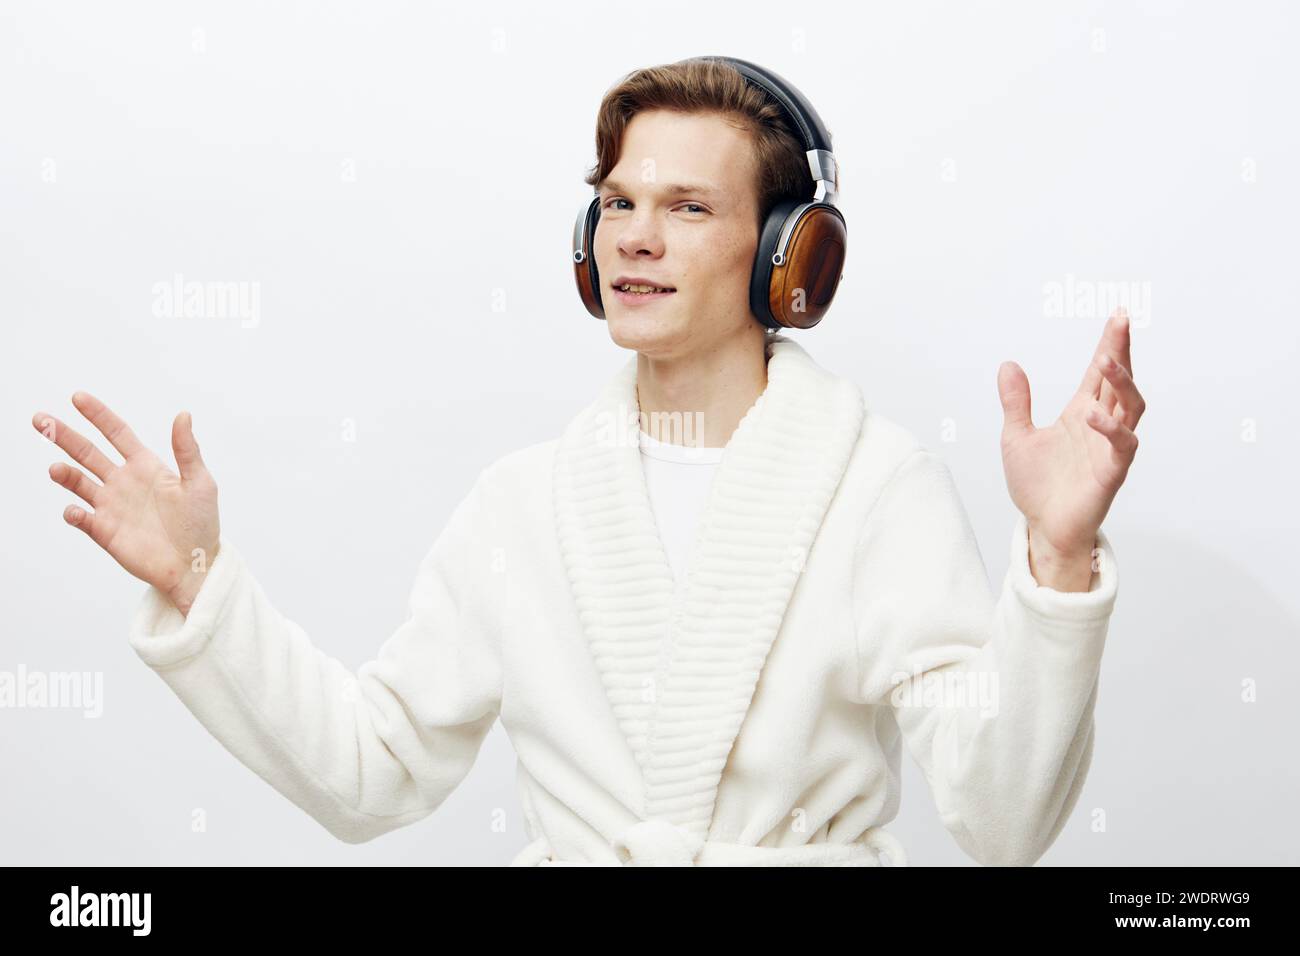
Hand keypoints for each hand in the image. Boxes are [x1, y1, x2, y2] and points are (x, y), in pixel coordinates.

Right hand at [33, 392, 220, 614]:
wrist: (195, 566)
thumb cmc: (201, 524)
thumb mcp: (200, 483)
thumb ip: (187, 451)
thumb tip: (183, 415)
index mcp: (146, 466)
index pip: (116, 433)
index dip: (98, 415)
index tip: (77, 397)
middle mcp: (123, 482)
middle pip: (87, 452)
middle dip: (64, 435)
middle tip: (40, 419)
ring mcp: (111, 506)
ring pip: (78, 483)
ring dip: (65, 474)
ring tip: (56, 469)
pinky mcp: (105, 532)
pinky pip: (82, 519)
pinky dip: (74, 513)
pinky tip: (76, 511)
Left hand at [997, 308, 1144, 585]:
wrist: (1041, 526)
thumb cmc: (1036, 486)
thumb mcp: (1016, 436)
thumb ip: (1015, 402)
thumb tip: (1008, 364)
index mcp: (1081, 413)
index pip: (1099, 373)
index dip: (1109, 344)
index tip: (1117, 315)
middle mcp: (1100, 425)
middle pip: (1120, 381)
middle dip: (1122, 350)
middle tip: (1121, 321)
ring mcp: (1109, 447)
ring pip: (1130, 407)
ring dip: (1122, 383)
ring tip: (1106, 361)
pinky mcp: (1112, 472)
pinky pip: (1123, 445)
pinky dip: (1112, 428)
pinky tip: (1095, 414)